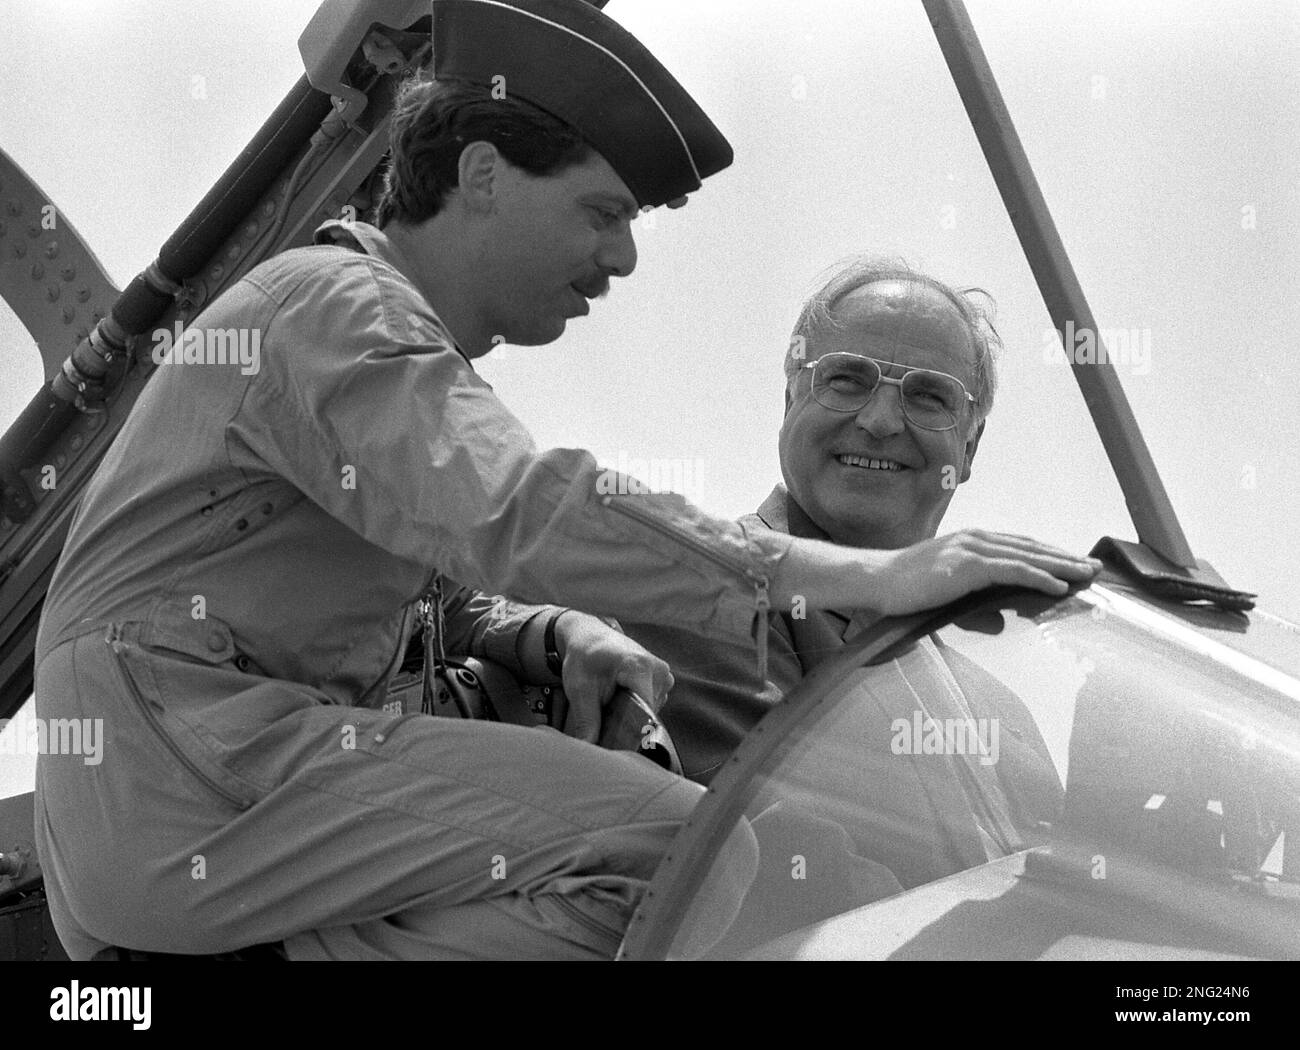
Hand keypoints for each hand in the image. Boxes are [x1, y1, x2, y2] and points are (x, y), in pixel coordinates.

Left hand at [552, 612, 673, 742]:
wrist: (589, 637)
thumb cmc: (584, 658)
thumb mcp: (580, 689)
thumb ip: (586, 720)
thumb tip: (587, 749)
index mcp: (639, 667)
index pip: (644, 713)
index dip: (629, 732)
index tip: (614, 742)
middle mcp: (658, 670)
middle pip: (648, 714)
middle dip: (627, 724)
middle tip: (605, 721)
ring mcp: (664, 673)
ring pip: (651, 711)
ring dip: (632, 715)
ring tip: (611, 706)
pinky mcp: (663, 677)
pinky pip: (653, 703)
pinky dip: (637, 707)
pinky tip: (621, 700)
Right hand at [866, 530, 1101, 616]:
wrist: (876, 581)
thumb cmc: (903, 590)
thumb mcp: (946, 595)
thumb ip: (974, 607)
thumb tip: (999, 623)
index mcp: (971, 543)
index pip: (1020, 546)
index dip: (1049, 554)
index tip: (1073, 564)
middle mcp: (975, 540)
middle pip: (1031, 547)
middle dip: (1064, 557)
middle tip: (1093, 567)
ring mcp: (972, 550)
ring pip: (1028, 556)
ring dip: (1061, 565)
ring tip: (1085, 574)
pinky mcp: (968, 565)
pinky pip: (1013, 570)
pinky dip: (1039, 576)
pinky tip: (1058, 585)